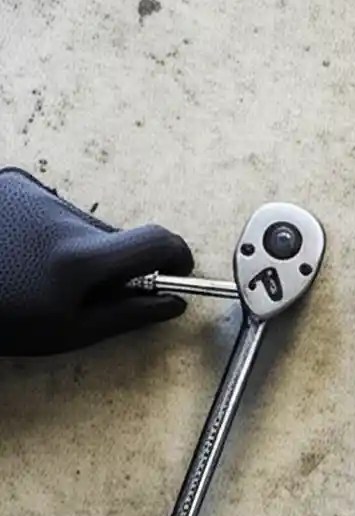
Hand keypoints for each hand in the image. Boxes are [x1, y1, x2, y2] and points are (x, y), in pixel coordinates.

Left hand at [0, 167, 193, 355]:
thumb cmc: (0, 320)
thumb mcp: (64, 333)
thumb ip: (127, 315)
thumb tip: (173, 302)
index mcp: (79, 258)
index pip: (157, 241)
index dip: (176, 256)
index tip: (175, 271)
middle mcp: (60, 215)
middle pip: (115, 236)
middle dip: (113, 262)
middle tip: (81, 291)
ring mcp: (33, 193)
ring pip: (82, 222)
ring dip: (76, 245)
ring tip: (35, 271)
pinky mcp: (11, 182)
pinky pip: (50, 205)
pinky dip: (45, 227)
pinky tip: (15, 248)